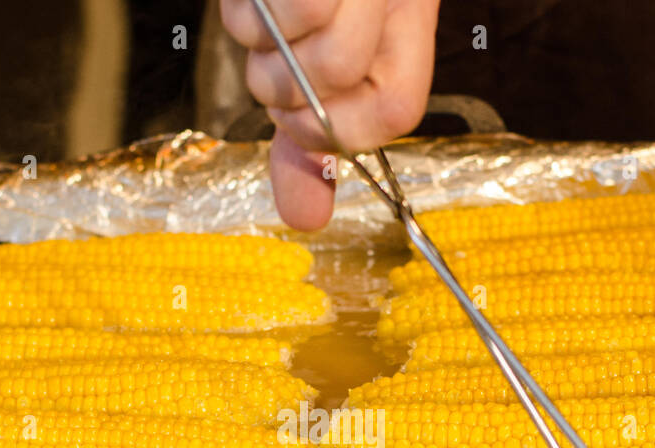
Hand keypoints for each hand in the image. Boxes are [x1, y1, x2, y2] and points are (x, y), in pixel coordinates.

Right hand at [221, 0, 439, 229]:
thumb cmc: (305, 3)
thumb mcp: (318, 74)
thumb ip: (309, 147)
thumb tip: (305, 220)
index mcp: (408, 30)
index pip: (396, 113)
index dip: (337, 130)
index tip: (302, 118)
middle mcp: (392, 1)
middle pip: (338, 84)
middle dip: (287, 85)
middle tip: (280, 52)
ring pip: (308, 47)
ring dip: (265, 42)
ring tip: (270, 10)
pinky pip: (277, 15)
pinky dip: (247, 9)